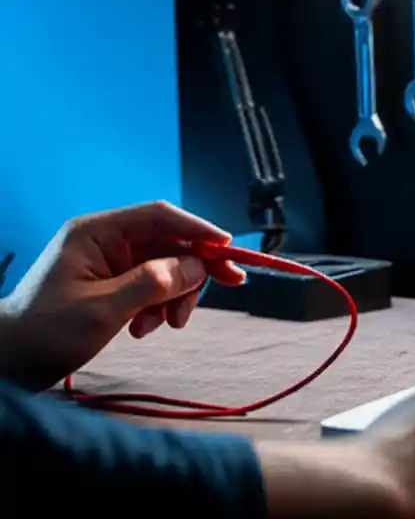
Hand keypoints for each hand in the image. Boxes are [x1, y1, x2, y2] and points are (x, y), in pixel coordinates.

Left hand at [0, 201, 245, 389]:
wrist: (9, 362)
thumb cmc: (45, 332)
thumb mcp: (102, 309)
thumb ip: (152, 283)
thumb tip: (197, 267)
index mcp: (96, 233)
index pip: (159, 217)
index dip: (198, 229)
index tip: (228, 248)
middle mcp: (106, 242)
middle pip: (170, 243)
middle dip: (194, 270)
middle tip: (229, 286)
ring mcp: (110, 264)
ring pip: (167, 268)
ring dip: (176, 295)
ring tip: (166, 325)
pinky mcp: (114, 287)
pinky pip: (154, 288)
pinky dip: (160, 307)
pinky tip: (145, 329)